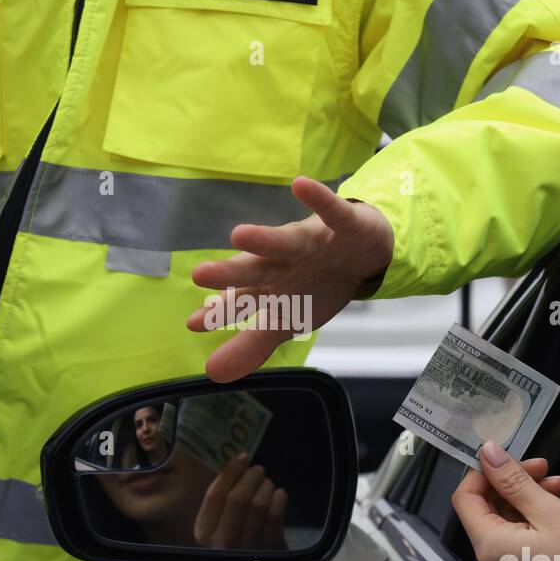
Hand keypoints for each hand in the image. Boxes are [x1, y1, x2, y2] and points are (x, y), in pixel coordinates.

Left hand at [187, 177, 392, 382]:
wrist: (364, 253)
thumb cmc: (316, 284)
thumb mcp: (287, 321)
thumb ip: (252, 346)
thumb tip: (212, 375)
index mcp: (270, 284)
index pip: (241, 299)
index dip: (221, 311)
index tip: (195, 322)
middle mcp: (283, 261)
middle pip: (255, 269)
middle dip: (231, 274)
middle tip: (200, 275)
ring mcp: (311, 241)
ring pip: (286, 241)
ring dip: (265, 238)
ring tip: (239, 235)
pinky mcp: (340, 224)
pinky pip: (330, 211)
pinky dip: (318, 199)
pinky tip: (301, 185)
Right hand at [194, 454, 288, 548]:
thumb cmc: (236, 540)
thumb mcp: (220, 523)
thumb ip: (223, 497)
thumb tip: (237, 463)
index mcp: (204, 534)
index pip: (214, 496)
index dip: (230, 473)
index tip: (242, 458)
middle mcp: (222, 545)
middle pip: (237, 499)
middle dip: (250, 478)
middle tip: (258, 470)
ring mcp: (247, 550)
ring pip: (258, 507)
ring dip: (265, 487)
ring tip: (268, 484)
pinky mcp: (271, 553)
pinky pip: (275, 518)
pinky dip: (279, 500)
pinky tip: (280, 494)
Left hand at [451, 442, 559, 560]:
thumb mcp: (550, 511)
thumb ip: (514, 481)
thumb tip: (488, 455)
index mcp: (490, 547)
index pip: (465, 498)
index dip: (483, 473)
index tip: (506, 457)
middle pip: (487, 507)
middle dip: (512, 482)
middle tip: (540, 466)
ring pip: (506, 518)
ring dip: (528, 494)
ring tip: (556, 483)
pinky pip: (520, 533)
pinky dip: (535, 513)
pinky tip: (557, 500)